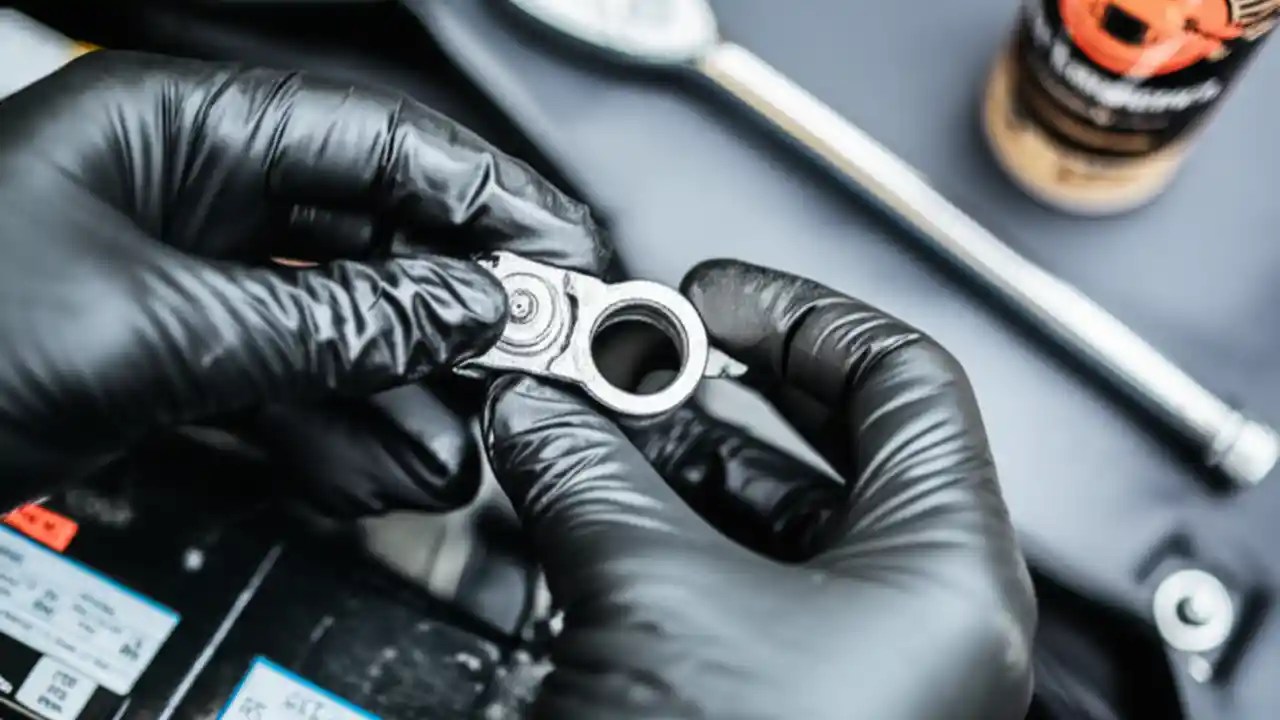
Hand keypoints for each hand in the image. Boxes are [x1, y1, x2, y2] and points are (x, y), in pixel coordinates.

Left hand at [0, 51, 607, 512]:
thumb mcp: (161, 326)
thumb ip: (335, 324)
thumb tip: (461, 311)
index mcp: (182, 129)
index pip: (383, 142)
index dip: (491, 202)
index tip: (563, 260)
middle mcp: (191, 192)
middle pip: (372, 239)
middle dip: (456, 313)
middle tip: (529, 364)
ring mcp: (182, 280)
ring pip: (336, 324)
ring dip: (404, 392)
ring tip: (455, 448)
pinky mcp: (166, 358)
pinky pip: (283, 385)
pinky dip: (334, 432)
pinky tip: (377, 470)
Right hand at [483, 260, 1035, 718]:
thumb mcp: (649, 602)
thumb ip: (586, 476)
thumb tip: (537, 408)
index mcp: (943, 578)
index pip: (901, 380)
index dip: (796, 314)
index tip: (709, 294)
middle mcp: (916, 622)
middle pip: (833, 445)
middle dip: (719, 390)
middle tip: (639, 351)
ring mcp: (852, 669)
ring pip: (771, 519)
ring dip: (672, 465)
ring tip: (587, 426)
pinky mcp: (784, 704)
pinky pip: (735, 586)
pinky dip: (662, 537)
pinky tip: (590, 509)